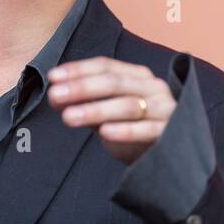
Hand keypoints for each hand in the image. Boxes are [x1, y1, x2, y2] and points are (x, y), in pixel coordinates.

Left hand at [47, 57, 175, 165]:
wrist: (168, 157)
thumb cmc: (133, 129)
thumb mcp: (106, 113)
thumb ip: (85, 103)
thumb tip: (54, 95)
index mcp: (137, 76)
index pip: (105, 66)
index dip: (78, 70)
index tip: (52, 77)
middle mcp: (152, 87)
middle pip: (114, 82)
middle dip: (81, 88)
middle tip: (55, 95)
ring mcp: (164, 109)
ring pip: (128, 105)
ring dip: (95, 110)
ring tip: (68, 117)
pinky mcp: (170, 132)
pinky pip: (146, 130)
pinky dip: (125, 130)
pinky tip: (104, 133)